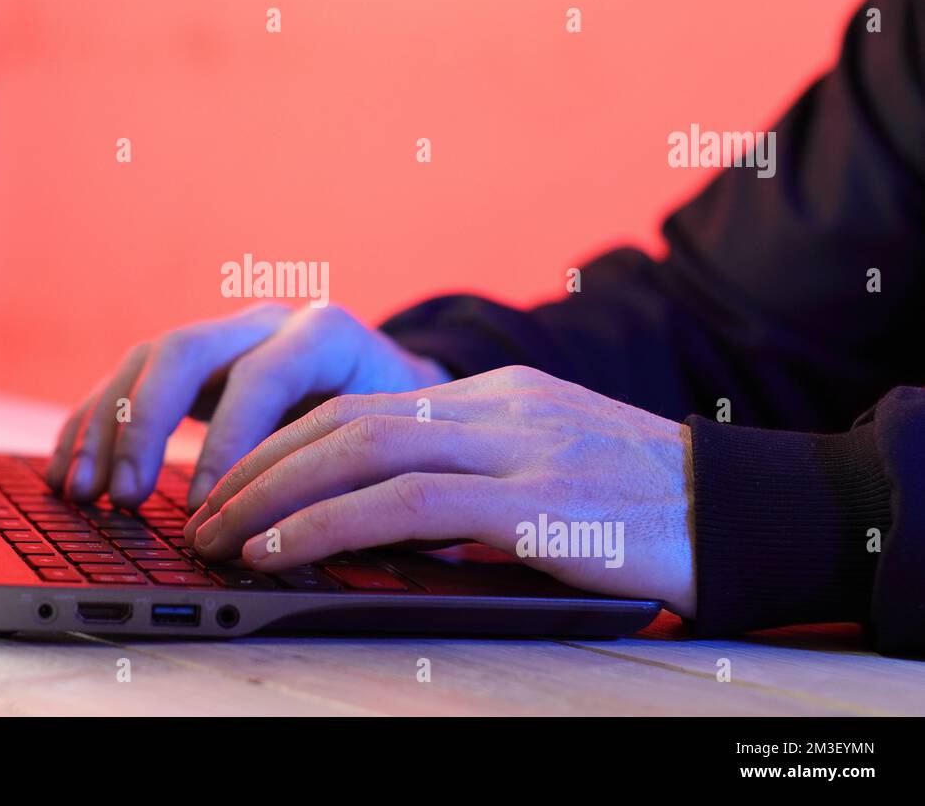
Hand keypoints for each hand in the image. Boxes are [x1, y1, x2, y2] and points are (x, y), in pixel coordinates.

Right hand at [46, 303, 450, 508]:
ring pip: (144, 360)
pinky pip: (127, 380)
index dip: (228, 441)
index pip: (262, 376)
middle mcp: (264, 323)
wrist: (393, 383)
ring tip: (80, 493)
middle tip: (124, 497)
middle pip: (185, 350)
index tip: (203, 507)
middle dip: (145, 426)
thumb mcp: (389, 437)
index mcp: (322, 334)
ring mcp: (222, 336)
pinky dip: (92, 424)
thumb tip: (307, 534)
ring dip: (104, 427)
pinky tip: (66, 472)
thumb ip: (350, 468)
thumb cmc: (395, 424)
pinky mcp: (191, 363)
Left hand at [183, 365, 696, 615]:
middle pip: (345, 420)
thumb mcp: (546, 479)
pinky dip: (329, 524)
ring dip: (274, 495)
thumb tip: (399, 532)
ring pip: (361, 450)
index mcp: (493, 397)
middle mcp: (494, 406)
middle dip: (260, 467)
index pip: (363, 409)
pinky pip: (406, 503)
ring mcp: (513, 444)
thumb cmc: (644, 508)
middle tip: (202, 511)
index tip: (235, 485)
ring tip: (220, 534)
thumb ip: (471, 492)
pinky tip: (281, 549)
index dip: (286, 447)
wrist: (745, 511)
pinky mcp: (532, 497)